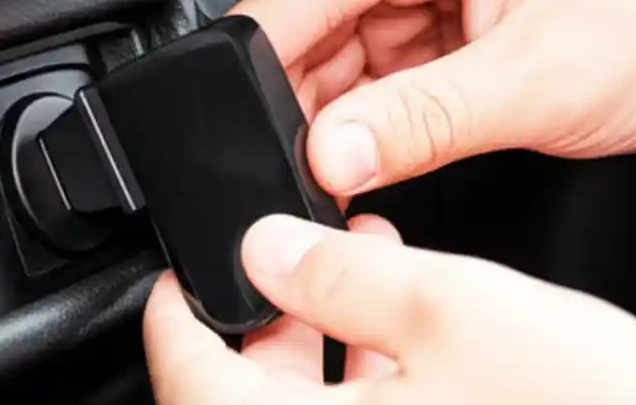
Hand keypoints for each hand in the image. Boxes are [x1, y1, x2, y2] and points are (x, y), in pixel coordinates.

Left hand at [144, 214, 635, 404]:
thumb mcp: (454, 312)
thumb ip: (341, 278)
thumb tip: (265, 248)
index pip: (183, 376)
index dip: (180, 305)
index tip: (190, 262)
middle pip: (238, 396)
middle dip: (264, 309)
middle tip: (288, 246)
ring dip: (319, 334)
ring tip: (357, 256)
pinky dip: (367, 375)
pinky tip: (410, 320)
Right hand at [233, 0, 635, 195]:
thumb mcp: (539, 81)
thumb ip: (422, 121)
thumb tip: (328, 155)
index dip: (268, 58)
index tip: (237, 129)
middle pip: (310, 17)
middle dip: (295, 97)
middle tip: (297, 172)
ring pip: (328, 53)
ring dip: (328, 115)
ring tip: (343, 169)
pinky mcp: (428, 14)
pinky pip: (364, 73)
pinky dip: (359, 120)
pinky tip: (364, 156)